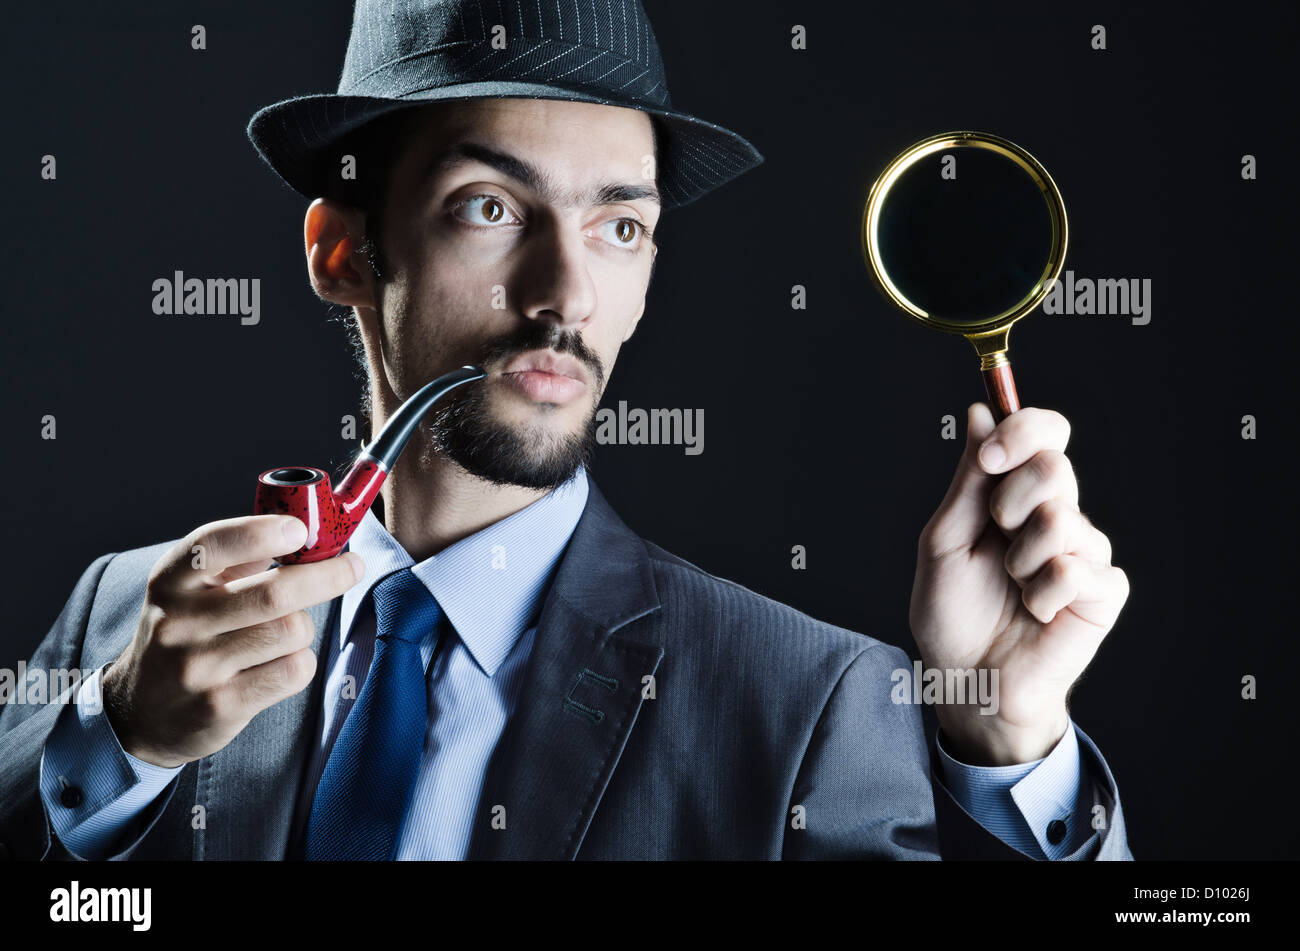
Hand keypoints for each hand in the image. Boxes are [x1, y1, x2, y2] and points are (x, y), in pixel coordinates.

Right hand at [102, 515, 364, 767]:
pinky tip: (280, 663)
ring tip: (287, 631)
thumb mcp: (192, 588)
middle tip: (352, 566)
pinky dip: (301, 662)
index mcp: (171, 580)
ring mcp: (198, 667)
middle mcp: (179, 621)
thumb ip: (241, 557)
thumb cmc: (186, 634)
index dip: (262, 532)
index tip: (300, 530)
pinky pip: (293, 670)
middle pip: (274, 592)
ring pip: (291, 631)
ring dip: (305, 626)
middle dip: (327, 576)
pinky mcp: (221, 706)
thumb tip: (307, 530)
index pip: (213, 544)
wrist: (141, 713)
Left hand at [909, 403, 1128, 765]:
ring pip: (1062, 519)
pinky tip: (1035, 612)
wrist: (966, 677)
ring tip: (1012, 586)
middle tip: (995, 534)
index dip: (1023, 432)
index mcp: (1017, 494)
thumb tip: (980, 413)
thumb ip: (968, 480)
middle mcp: (1057, 514)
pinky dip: (1042, 593)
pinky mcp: (1103, 591)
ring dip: (1019, 557)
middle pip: (1055, 466)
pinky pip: (1076, 570)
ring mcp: (1084, 551)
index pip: (1044, 434)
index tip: (990, 457)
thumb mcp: (943, 539)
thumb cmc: (951, 612)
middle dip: (1010, 499)